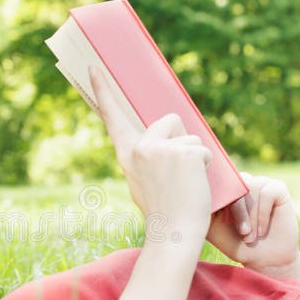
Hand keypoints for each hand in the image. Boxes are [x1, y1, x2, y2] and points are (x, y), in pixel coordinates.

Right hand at [90, 68, 212, 240]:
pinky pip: (203, 150)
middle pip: (170, 122)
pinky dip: (206, 167)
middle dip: (181, 142)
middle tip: (177, 175)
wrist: (173, 232)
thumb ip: (146, 157)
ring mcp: (161, 150)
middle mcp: (140, 148)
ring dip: (195, 158)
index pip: (113, 117)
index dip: (103, 91)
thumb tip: (161, 137)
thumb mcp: (143, 180)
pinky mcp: (184, 154)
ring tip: (185, 184)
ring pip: (190, 138)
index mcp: (127, 154)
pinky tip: (194, 185)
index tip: (93, 67)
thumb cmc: (162, 210)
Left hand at [207, 173, 299, 276]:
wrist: (263, 259)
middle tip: (242, 233)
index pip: (215, 180)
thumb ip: (200, 209)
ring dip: (251, 217)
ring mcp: (260, 182)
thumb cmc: (234, 243)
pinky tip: (262, 230)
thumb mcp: (210, 227)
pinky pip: (268, 193)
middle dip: (237, 212)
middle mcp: (241, 181)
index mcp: (223, 187)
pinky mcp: (278, 188)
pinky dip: (263, 214)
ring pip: (252, 189)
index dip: (219, 200)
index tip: (221, 221)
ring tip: (251, 236)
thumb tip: (187, 194)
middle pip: (234, 184)